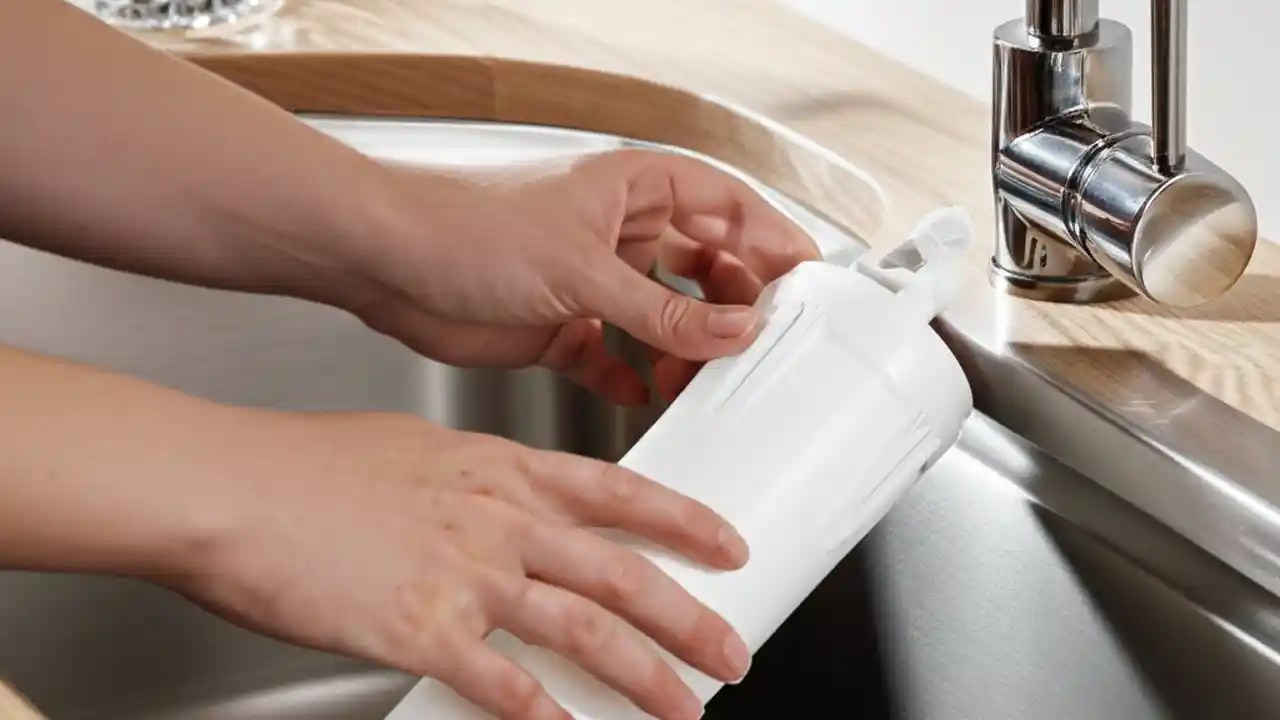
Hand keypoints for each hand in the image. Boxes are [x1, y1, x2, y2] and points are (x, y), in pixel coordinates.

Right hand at [172, 411, 749, 719]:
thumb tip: (513, 510)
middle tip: (731, 652)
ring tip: (682, 707)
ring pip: (583, 630)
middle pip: (620, 573)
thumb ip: (478, 483)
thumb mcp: (416, 451)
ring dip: (643, 676)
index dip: (685, 523)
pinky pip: (503, 684)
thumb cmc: (306, 466)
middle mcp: (497, 520)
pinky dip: (545, 716)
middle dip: (688, 620)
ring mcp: (464, 574)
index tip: (727, 544)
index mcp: (498, 470)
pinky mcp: (420, 629)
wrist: (231, 487)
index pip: (618, 493)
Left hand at [348, 150, 819, 403]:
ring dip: (685, 350)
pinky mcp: (563, 325)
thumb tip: (735, 327)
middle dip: (733, 307)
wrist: (385, 261)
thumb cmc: (469, 225)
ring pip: (665, 319)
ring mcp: (593, 280)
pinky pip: (616, 357)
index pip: (727, 209)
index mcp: (636, 188)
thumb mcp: (585, 271)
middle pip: (705, 268)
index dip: (771, 242)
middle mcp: (620, 232)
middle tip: (757, 343)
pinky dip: (631, 378)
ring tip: (700, 380)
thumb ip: (665, 310)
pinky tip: (639, 394)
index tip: (807, 282)